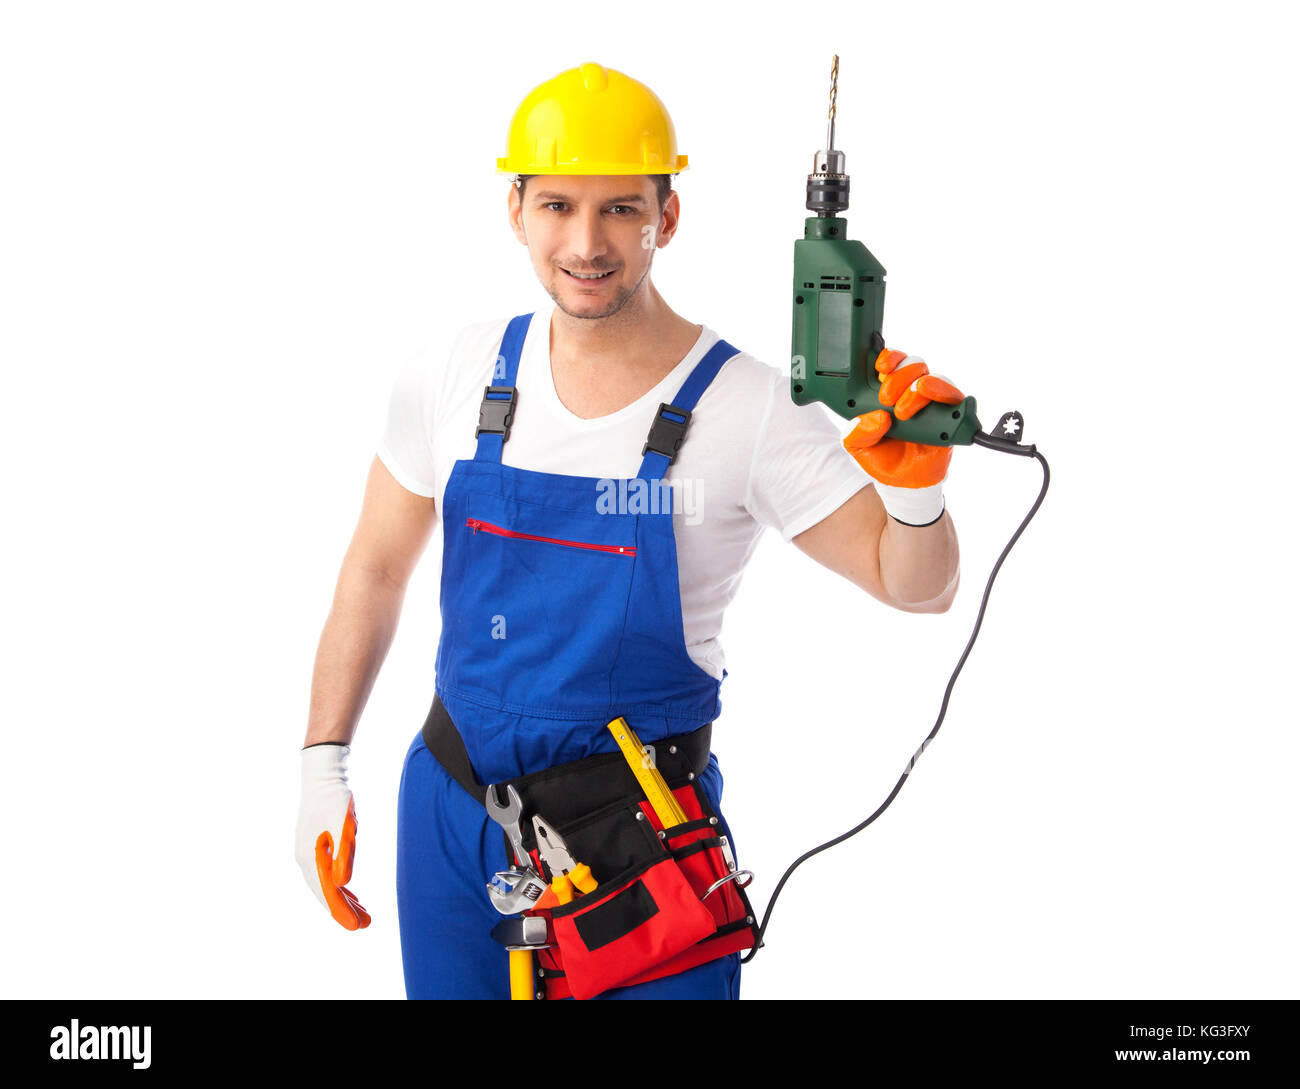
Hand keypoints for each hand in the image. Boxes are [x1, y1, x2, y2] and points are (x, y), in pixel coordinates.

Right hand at [296, 744, 370, 930]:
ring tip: (363, 913)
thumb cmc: (334, 799)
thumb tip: (343, 883)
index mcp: (310, 856)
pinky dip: (339, 884)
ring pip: (326, 883)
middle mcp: (306, 858)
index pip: (326, 891)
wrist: (322, 775)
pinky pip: (326, 872)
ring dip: (343, 899)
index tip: (357, 926)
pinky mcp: (316, 846)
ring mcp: (309, 852)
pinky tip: (349, 890)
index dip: (341, 911)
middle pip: (326, 891)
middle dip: (345, 909)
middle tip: (366, 924)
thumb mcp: (344, 826)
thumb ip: (343, 854)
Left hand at [843, 348, 964, 488]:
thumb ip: (855, 432)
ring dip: (916, 387)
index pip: (891, 362)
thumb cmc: (882, 457)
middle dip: (898, 376)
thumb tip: (875, 419)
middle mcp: (911, 391)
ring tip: (903, 410)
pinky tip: (929, 401)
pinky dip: (941, 393)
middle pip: (912, 364)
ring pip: (932, 376)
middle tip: (886, 398)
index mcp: (887, 391)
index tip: (880, 366)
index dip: (888, 357)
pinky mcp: (951, 413)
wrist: (903, 482)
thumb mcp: (857, 446)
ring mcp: (932, 401)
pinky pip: (953, 395)